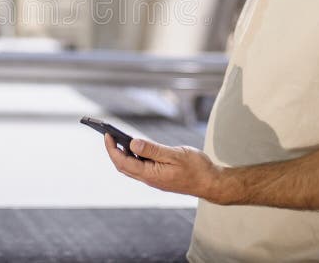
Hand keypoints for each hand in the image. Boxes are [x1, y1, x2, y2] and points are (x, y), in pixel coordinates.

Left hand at [104, 133, 218, 198]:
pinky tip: (136, 147)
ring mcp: (154, 179)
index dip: (112, 149)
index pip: (123, 162)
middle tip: (109, 135)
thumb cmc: (196, 168)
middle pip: (123, 166)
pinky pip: (140, 167)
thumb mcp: (174, 154)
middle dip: (113, 151)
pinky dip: (134, 157)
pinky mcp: (159, 177)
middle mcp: (149, 179)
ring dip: (123, 154)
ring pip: (131, 168)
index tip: (107, 135)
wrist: (211, 183)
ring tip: (119, 139)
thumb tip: (132, 143)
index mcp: (151, 174)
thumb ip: (153, 149)